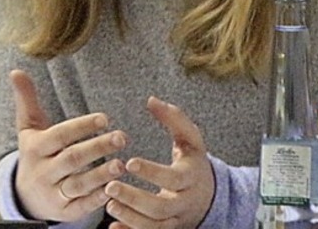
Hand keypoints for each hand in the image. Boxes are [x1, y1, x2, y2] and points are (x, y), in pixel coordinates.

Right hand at [10, 70, 127, 221]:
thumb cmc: (35, 155)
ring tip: (121, 164)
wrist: (26, 197)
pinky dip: (97, 199)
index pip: (59, 136)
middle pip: (71, 159)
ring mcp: (53, 194)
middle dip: (97, 148)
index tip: (104, 118)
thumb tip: (16, 71)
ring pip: (78, 185)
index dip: (81, 127)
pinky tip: (115, 189)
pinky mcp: (64, 212)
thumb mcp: (28, 129)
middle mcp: (43, 172)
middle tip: (121, 137)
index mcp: (35, 148)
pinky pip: (82, 206)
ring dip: (100, 175)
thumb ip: (26, 100)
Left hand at [104, 96, 213, 228]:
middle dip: (135, 199)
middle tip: (111, 186)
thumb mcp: (190, 139)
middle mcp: (184, 202)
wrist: (208, 195)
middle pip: (161, 207)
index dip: (152, 172)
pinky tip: (113, 227)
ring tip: (109, 203)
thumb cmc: (193, 162)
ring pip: (155, 226)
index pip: (174, 178)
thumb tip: (152, 100)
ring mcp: (176, 220)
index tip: (130, 162)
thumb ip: (173, 118)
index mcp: (190, 177)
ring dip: (131, 218)